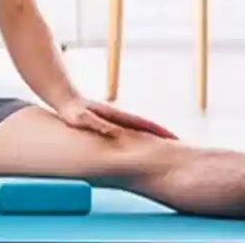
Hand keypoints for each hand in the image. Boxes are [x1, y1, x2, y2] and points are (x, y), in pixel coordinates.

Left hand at [56, 97, 177, 139]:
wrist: (63, 97)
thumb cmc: (71, 110)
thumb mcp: (82, 118)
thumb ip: (96, 124)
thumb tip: (112, 133)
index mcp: (117, 116)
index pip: (144, 125)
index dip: (160, 133)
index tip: (176, 140)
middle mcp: (120, 117)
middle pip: (146, 127)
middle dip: (163, 135)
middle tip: (181, 146)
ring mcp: (115, 119)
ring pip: (139, 129)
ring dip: (153, 137)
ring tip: (167, 148)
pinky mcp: (109, 122)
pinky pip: (129, 132)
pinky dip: (140, 137)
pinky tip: (141, 145)